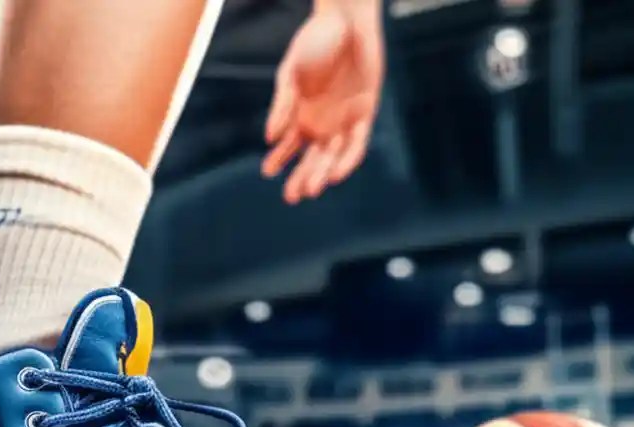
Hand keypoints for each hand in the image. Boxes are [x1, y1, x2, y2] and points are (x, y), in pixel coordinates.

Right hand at [262, 0, 383, 203]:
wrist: (347, 21)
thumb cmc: (315, 42)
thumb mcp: (291, 73)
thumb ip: (283, 105)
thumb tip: (271, 138)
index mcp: (302, 111)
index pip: (290, 145)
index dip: (279, 160)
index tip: (268, 172)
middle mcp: (323, 119)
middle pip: (312, 157)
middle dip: (301, 178)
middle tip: (292, 197)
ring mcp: (344, 117)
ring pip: (332, 155)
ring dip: (322, 173)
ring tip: (311, 190)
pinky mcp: (365, 112)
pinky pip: (357, 143)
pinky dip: (347, 159)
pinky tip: (337, 173)